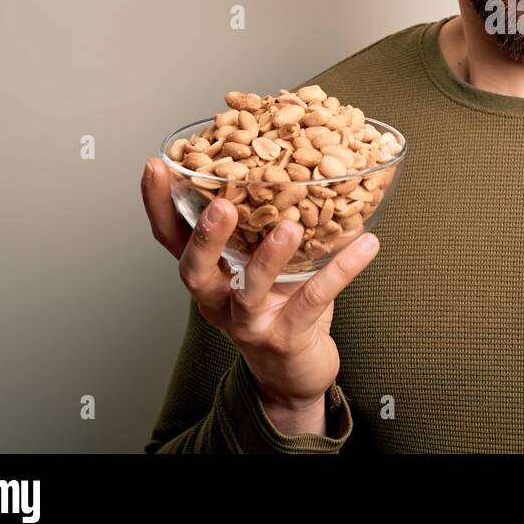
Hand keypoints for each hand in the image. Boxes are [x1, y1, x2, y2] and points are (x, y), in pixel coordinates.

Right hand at [141, 156, 379, 433]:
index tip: (156, 164)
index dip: (159, 204)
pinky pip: (313, 301)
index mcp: (209, 273)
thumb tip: (287, 152)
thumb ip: (262, 219)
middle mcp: (218, 299)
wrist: (295, 371)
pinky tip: (367, 244)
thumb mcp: (260, 259)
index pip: (171, 237)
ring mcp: (250, 322)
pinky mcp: (286, 338)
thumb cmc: (278, 304)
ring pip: (249, 291)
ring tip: (290, 228)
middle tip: (221, 205)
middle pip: (195, 269)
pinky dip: (341, 270)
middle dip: (206, 237)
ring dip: (268, 258)